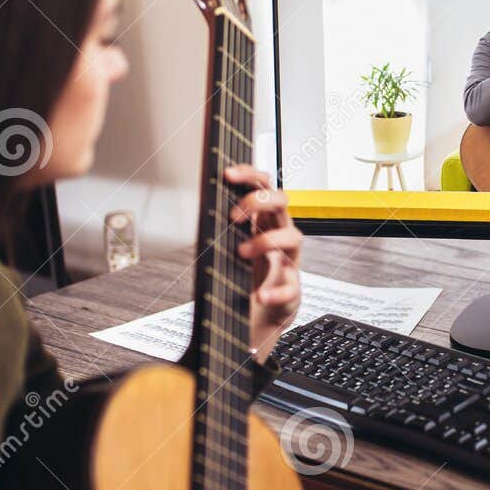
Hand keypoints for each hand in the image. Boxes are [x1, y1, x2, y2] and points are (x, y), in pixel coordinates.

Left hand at [225, 164, 301, 362]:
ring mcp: (288, 260)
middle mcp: (279, 234)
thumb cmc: (243, 277)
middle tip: (233, 217)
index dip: (249, 175)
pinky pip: (291, 287)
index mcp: (263, 221)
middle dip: (257, 201)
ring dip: (264, 241)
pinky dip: (275, 291)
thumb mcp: (228, 248)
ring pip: (292, 237)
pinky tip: (260, 296)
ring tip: (241, 253)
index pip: (263, 186)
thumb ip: (219, 229)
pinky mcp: (292, 289)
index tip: (228, 174)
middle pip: (282, 201)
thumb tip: (196, 208)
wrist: (258, 316)